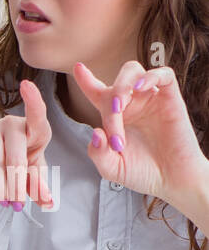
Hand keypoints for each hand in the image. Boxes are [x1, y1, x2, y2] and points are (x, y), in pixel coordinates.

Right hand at [0, 78, 54, 210]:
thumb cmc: (20, 162)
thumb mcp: (32, 173)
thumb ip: (40, 186)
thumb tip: (47, 201)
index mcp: (35, 129)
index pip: (36, 112)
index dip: (32, 99)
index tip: (26, 86)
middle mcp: (11, 122)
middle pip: (15, 155)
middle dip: (15, 183)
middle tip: (16, 203)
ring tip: (2, 199)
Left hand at [74, 61, 208, 211]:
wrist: (171, 181)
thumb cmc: (142, 173)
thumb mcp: (111, 168)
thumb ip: (97, 153)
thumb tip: (96, 132)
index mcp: (115, 118)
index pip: (98, 92)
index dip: (86, 79)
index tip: (78, 68)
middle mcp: (132, 105)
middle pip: (115, 82)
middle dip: (108, 99)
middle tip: (112, 122)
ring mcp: (151, 100)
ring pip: (133, 72)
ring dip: (121, 87)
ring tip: (119, 109)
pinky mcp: (171, 99)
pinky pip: (163, 74)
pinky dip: (150, 75)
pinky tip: (140, 87)